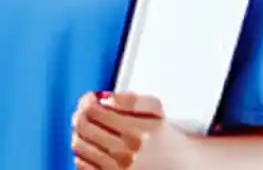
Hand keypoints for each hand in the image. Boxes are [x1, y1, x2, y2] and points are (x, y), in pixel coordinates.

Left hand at [71, 92, 191, 169]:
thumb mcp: (156, 111)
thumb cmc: (166, 139)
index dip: (87, 101)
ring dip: (79, 133)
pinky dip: (82, 153)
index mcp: (138, 133)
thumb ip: (131, 100)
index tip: (90, 99)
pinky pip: (81, 164)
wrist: (183, 168)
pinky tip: (93, 146)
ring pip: (78, 144)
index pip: (93, 110)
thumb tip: (105, 99)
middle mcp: (127, 153)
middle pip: (82, 126)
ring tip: (90, 128)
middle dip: (80, 114)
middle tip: (86, 111)